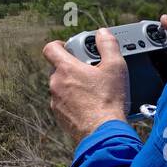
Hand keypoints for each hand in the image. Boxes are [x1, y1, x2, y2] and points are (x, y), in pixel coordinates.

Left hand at [42, 27, 128, 145]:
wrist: (103, 133)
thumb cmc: (109, 101)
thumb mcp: (115, 67)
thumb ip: (108, 45)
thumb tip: (103, 33)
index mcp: (66, 68)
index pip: (50, 48)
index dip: (58, 45)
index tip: (67, 47)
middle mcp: (56, 84)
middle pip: (58, 68)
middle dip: (72, 67)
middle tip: (90, 71)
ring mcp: (56, 101)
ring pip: (61, 87)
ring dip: (72, 86)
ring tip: (92, 91)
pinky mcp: (59, 116)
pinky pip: (63, 103)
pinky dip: (73, 102)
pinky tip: (89, 105)